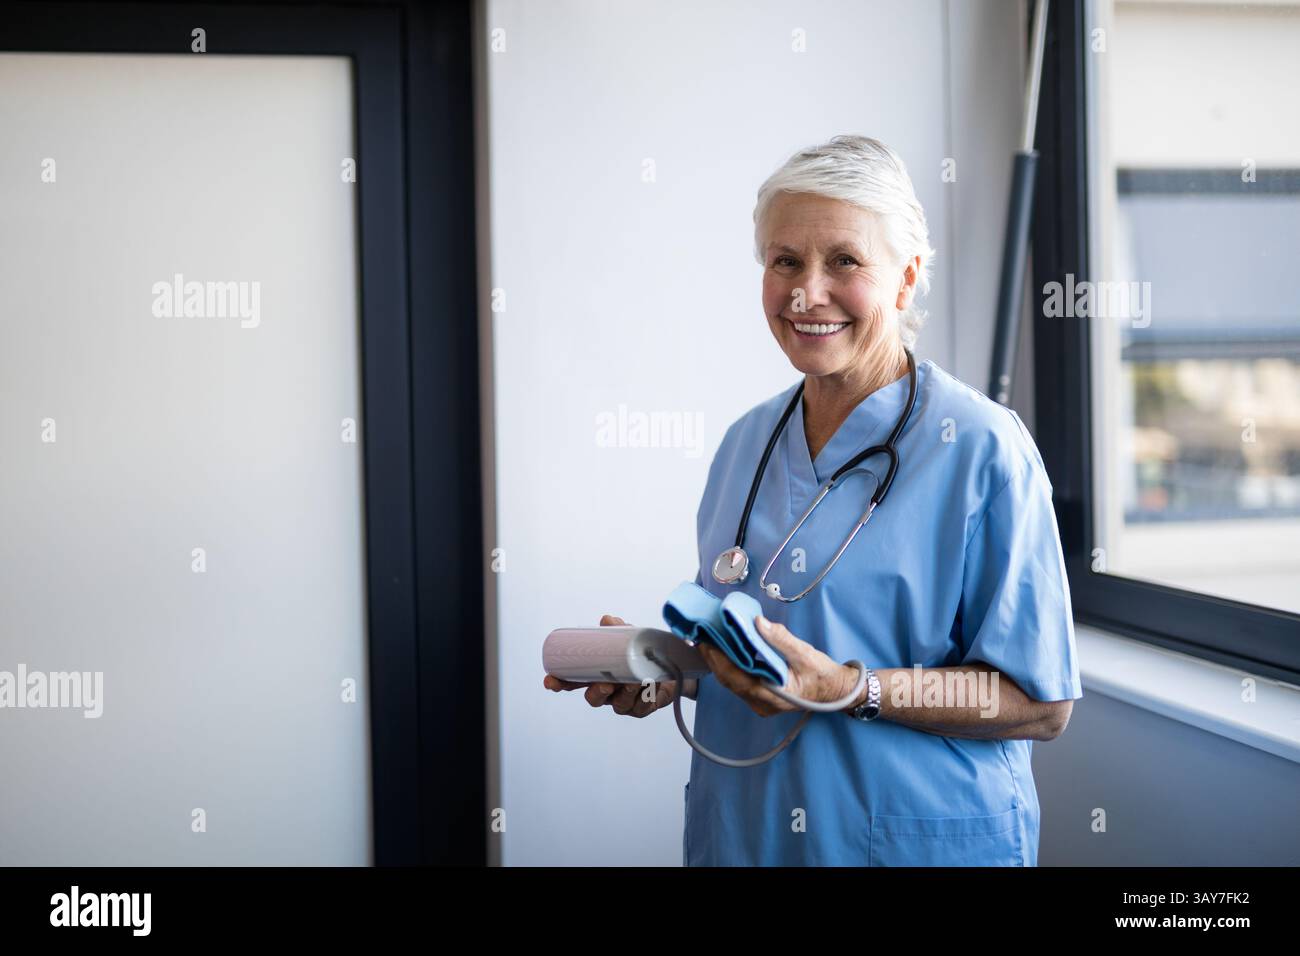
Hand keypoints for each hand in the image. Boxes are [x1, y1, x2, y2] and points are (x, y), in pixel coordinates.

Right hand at [543, 614, 686, 717]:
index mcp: (597, 675)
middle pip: (594, 699)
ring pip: (620, 704)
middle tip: (604, 684)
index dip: (559, 683)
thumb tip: (607, 620)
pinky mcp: (643, 708)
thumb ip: (618, 629)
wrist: (671, 669)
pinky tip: (651, 686)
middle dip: (597, 693)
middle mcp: (608, 692)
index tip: (550, 681)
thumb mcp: (629, 638)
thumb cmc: (642, 654)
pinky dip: (646, 696)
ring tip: (635, 682)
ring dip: (626, 693)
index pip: (573, 682)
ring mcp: (625, 702)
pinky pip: (642, 706)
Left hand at [696, 614, 860, 716]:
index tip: (707, 641)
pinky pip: (739, 681)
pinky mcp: (761, 696)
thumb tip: (758, 623)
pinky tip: (726, 650)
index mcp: (770, 695)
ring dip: (720, 661)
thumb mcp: (806, 654)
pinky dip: (730, 665)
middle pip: (728, 680)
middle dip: (714, 658)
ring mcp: (760, 702)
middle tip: (702, 635)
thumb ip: (781, 639)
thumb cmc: (823, 675)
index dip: (718, 659)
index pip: (735, 678)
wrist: (836, 692)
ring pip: (732, 682)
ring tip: (711, 639)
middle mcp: (761, 703)